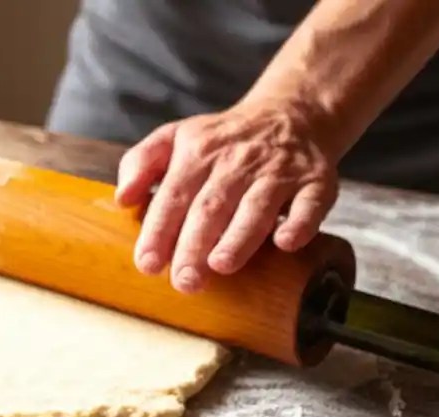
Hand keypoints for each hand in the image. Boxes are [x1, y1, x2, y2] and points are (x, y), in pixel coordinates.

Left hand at [115, 99, 340, 293]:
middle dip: (194, 245)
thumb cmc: (223, 140)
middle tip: (183, 281)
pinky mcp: (315, 181)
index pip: (173, 196)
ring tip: (221, 265)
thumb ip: (141, 163)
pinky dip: (300, 223)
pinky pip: (310, 203)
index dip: (159, 231)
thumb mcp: (175, 137)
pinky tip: (287, 242)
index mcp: (197, 154)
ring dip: (239, 236)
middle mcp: (237, 162)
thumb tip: (123, 199)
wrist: (291, 113)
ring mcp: (278, 172)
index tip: (148, 263)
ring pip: (257, 206)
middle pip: (211, 207)